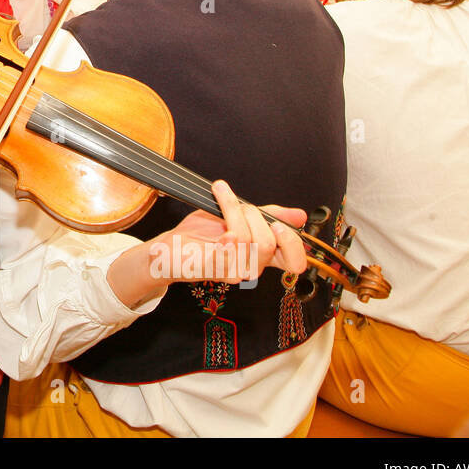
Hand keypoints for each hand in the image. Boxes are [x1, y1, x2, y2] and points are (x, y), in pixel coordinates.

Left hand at [108, 180, 306, 306]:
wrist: (168, 247)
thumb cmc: (201, 234)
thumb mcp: (238, 217)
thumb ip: (267, 214)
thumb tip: (299, 215)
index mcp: (259, 256)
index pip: (293, 263)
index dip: (294, 245)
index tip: (279, 224)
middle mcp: (248, 267)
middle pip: (268, 244)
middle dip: (254, 215)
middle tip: (239, 204)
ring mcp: (230, 270)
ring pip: (249, 241)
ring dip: (235, 211)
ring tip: (222, 197)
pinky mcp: (211, 269)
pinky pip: (227, 251)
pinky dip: (227, 226)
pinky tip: (221, 215)